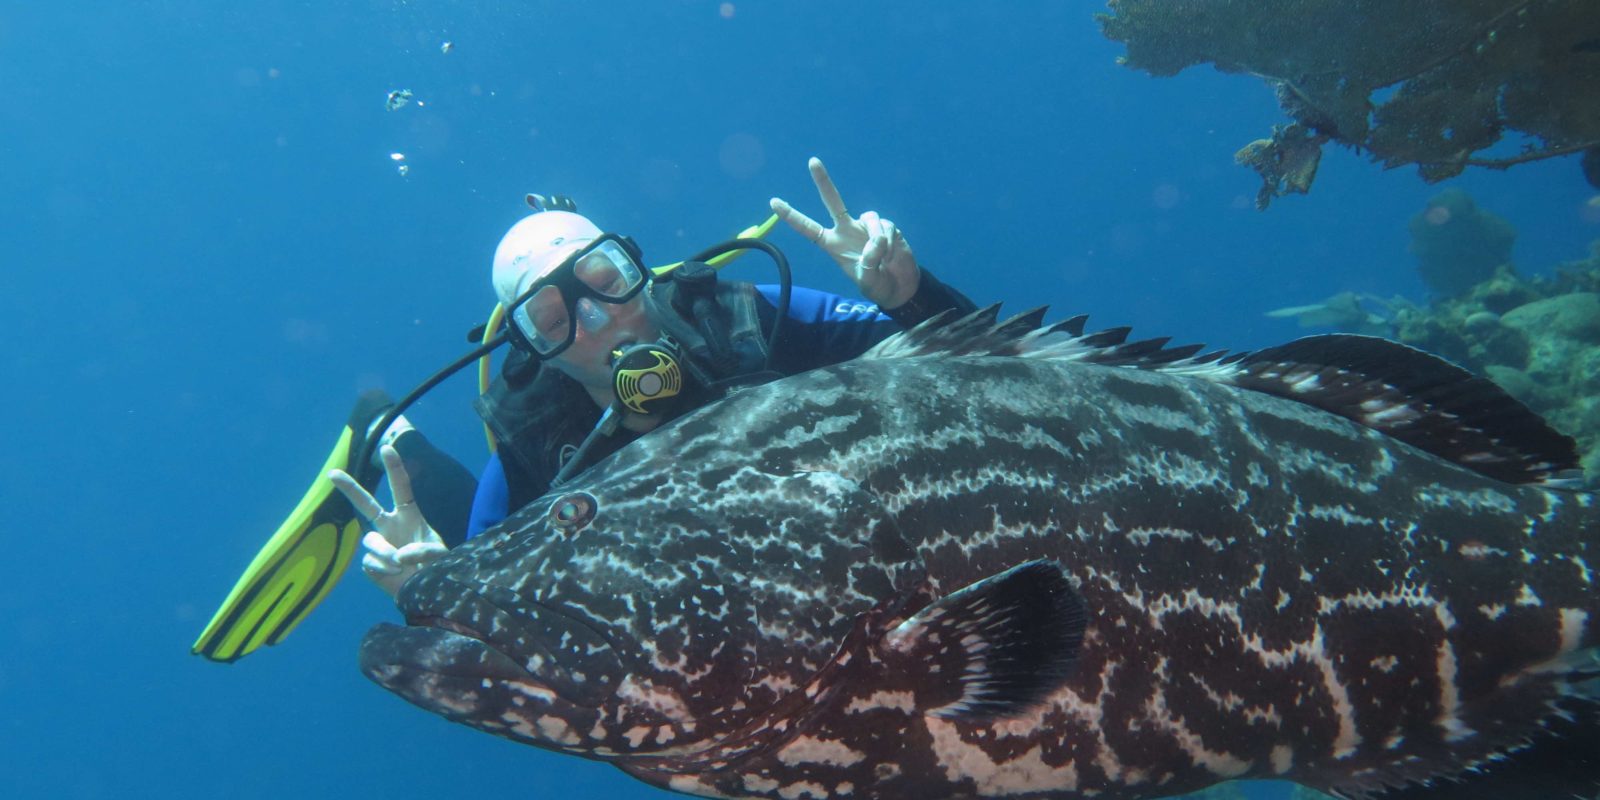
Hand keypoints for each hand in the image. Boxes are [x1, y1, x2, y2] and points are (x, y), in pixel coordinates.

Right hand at [330, 444, 447, 598]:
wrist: (423, 589)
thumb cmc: (435, 565)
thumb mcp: (440, 554)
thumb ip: (425, 551)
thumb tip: (399, 555)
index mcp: (408, 515)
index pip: (400, 488)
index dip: (394, 468)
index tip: (387, 448)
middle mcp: (389, 525)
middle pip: (366, 504)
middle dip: (350, 488)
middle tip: (332, 473)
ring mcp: (378, 543)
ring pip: (371, 540)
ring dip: (385, 551)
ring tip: (400, 563)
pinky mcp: (370, 562)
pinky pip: (371, 562)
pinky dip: (385, 570)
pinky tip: (396, 574)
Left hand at [770, 157, 920, 309]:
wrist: (901, 286)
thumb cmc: (878, 286)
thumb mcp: (869, 281)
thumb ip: (869, 264)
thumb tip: (875, 243)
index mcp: (833, 245)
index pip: (808, 228)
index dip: (792, 216)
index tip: (773, 202)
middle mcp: (846, 231)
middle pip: (833, 202)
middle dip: (824, 181)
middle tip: (812, 161)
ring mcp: (866, 227)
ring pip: (869, 218)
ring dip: (877, 238)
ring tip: (884, 257)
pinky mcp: (885, 226)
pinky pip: (885, 226)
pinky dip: (889, 240)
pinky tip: (892, 253)